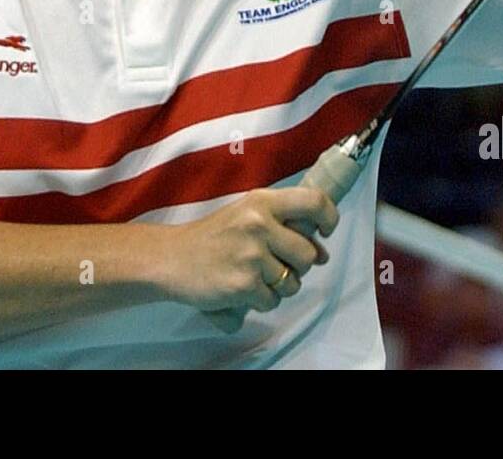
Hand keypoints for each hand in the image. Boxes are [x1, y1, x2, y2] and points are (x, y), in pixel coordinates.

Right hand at [163, 187, 337, 319]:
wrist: (172, 258)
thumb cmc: (213, 236)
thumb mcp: (248, 216)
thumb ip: (284, 227)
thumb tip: (322, 253)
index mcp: (262, 201)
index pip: (314, 202)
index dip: (329, 217)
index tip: (325, 231)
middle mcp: (259, 224)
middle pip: (308, 253)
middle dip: (298, 265)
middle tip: (274, 263)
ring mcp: (252, 255)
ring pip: (293, 282)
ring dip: (279, 286)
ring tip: (254, 275)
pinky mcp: (244, 284)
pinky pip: (272, 300)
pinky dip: (260, 300)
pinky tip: (242, 287)